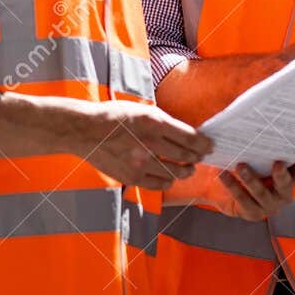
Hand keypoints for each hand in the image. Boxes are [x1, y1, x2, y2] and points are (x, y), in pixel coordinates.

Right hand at [69, 99, 212, 189]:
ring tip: (187, 168)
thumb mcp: (142, 110)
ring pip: (176, 173)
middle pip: (186, 157)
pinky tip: (168, 175)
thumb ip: (164, 122)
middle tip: (200, 157)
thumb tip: (188, 134)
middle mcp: (149, 143)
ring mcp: (141, 163)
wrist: (85, 131)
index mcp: (154, 122)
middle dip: (197, 158)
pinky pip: (160, 184)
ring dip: (185, 171)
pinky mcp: (132, 177)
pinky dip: (168, 180)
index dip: (204, 144)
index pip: (190, 138)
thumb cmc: (114, 117)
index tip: (209, 146)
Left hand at [219, 155, 294, 220]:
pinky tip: (223, 174)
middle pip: (285, 184)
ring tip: (240, 166)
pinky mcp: (253, 213)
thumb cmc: (243, 169)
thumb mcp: (253, 159)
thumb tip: (257, 126)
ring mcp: (269, 206)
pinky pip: (243, 200)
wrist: (221, 192)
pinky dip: (233, 186)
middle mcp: (282, 194)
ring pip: (261, 193)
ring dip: (251, 179)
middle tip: (278, 163)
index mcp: (287, 179)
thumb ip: (260, 149)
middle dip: (281, 174)